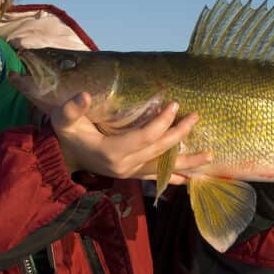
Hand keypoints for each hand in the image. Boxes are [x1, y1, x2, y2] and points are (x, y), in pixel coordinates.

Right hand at [49, 92, 211, 180]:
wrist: (62, 158)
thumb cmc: (65, 135)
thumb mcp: (63, 120)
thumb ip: (72, 108)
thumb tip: (84, 95)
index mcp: (111, 151)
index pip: (144, 137)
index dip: (161, 122)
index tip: (175, 105)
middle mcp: (125, 166)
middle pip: (159, 150)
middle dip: (180, 134)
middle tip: (196, 117)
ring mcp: (130, 173)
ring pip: (164, 168)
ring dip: (188, 162)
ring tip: (210, 156)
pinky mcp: (132, 175)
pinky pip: (157, 177)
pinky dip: (175, 177)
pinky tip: (191, 178)